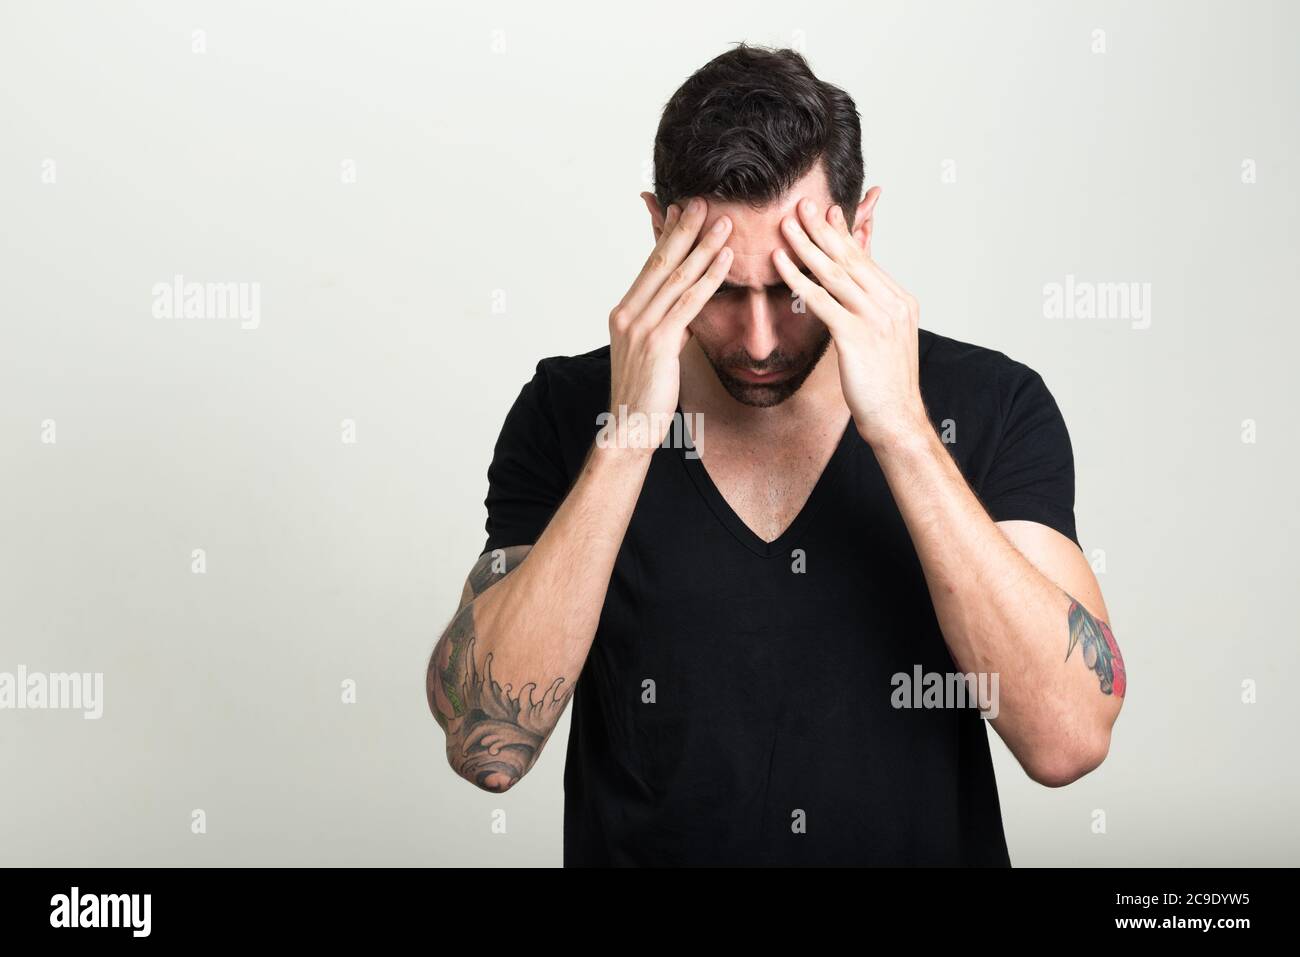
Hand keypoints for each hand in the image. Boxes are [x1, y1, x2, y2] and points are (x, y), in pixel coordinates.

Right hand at [604, 196, 732, 451]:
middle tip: (704, 200)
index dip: (667, 236)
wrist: (630, 428)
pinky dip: (709, 278)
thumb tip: (684, 316)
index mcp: (624, 313)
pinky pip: (688, 303)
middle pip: (661, 262)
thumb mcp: (655, 354)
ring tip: (723, 222)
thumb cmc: (645, 395)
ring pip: (676, 277)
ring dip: (703, 246)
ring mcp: (640, 326)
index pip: (650, 267)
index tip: (682, 210)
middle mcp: (627, 314)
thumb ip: (667, 328)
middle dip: (684, 229)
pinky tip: (725, 260)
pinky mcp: (657, 342)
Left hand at [771, 194, 928, 448]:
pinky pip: (822, 301)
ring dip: (806, 246)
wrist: (896, 419)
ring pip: (835, 274)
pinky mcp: (856, 336)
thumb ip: (869, 311)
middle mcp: (891, 304)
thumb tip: (852, 294)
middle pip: (850, 258)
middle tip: (802, 203)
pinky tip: (781, 264)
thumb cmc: (885, 385)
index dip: (844, 234)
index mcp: (899, 301)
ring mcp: (875, 318)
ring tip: (786, 224)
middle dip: (823, 229)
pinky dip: (799, 279)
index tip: (828, 211)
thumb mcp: (884, 340)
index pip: (866, 260)